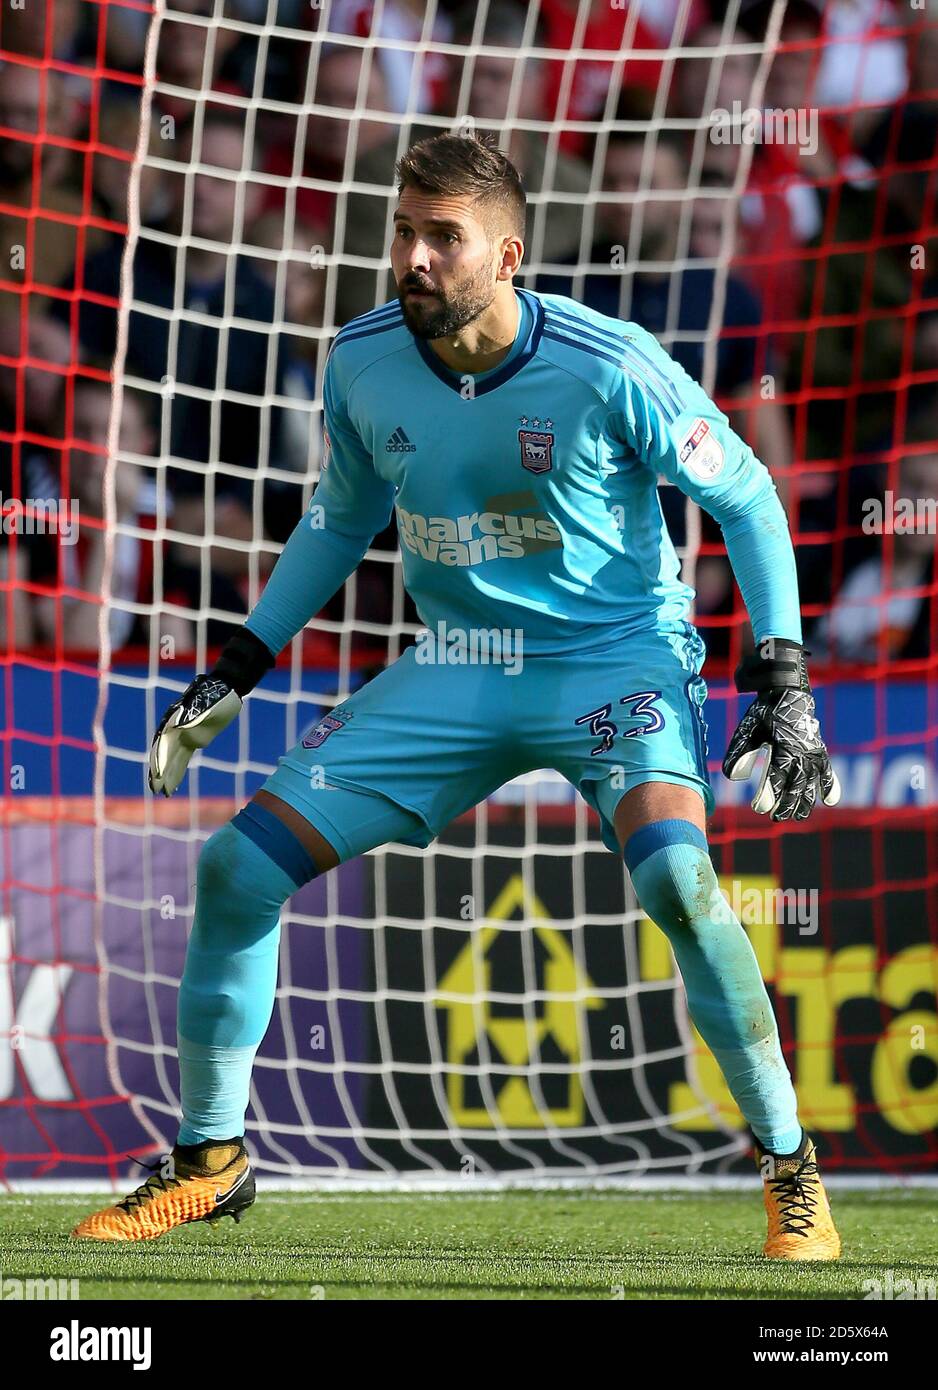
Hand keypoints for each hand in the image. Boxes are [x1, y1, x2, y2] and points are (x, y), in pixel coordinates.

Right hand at [148, 675, 241, 796]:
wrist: (226, 688)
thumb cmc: (217, 695)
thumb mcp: (208, 704)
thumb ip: (193, 716)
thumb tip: (176, 727)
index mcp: (174, 719)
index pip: (163, 743)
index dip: (160, 759)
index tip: (158, 775)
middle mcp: (175, 729)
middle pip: (163, 753)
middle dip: (158, 771)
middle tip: (154, 789)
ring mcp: (183, 735)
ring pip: (171, 758)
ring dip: (166, 775)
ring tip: (162, 793)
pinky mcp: (193, 740)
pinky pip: (182, 758)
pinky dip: (177, 771)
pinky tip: (174, 785)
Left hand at [722, 639, 840, 821]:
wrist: (787, 692)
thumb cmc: (763, 714)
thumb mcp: (746, 730)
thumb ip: (738, 753)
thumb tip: (734, 778)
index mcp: (784, 746)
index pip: (776, 777)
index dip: (769, 794)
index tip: (760, 808)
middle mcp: (803, 752)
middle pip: (796, 785)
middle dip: (787, 804)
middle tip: (775, 818)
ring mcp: (814, 753)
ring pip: (811, 784)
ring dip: (804, 801)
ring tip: (796, 817)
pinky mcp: (820, 752)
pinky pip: (827, 772)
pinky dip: (830, 786)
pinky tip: (830, 801)